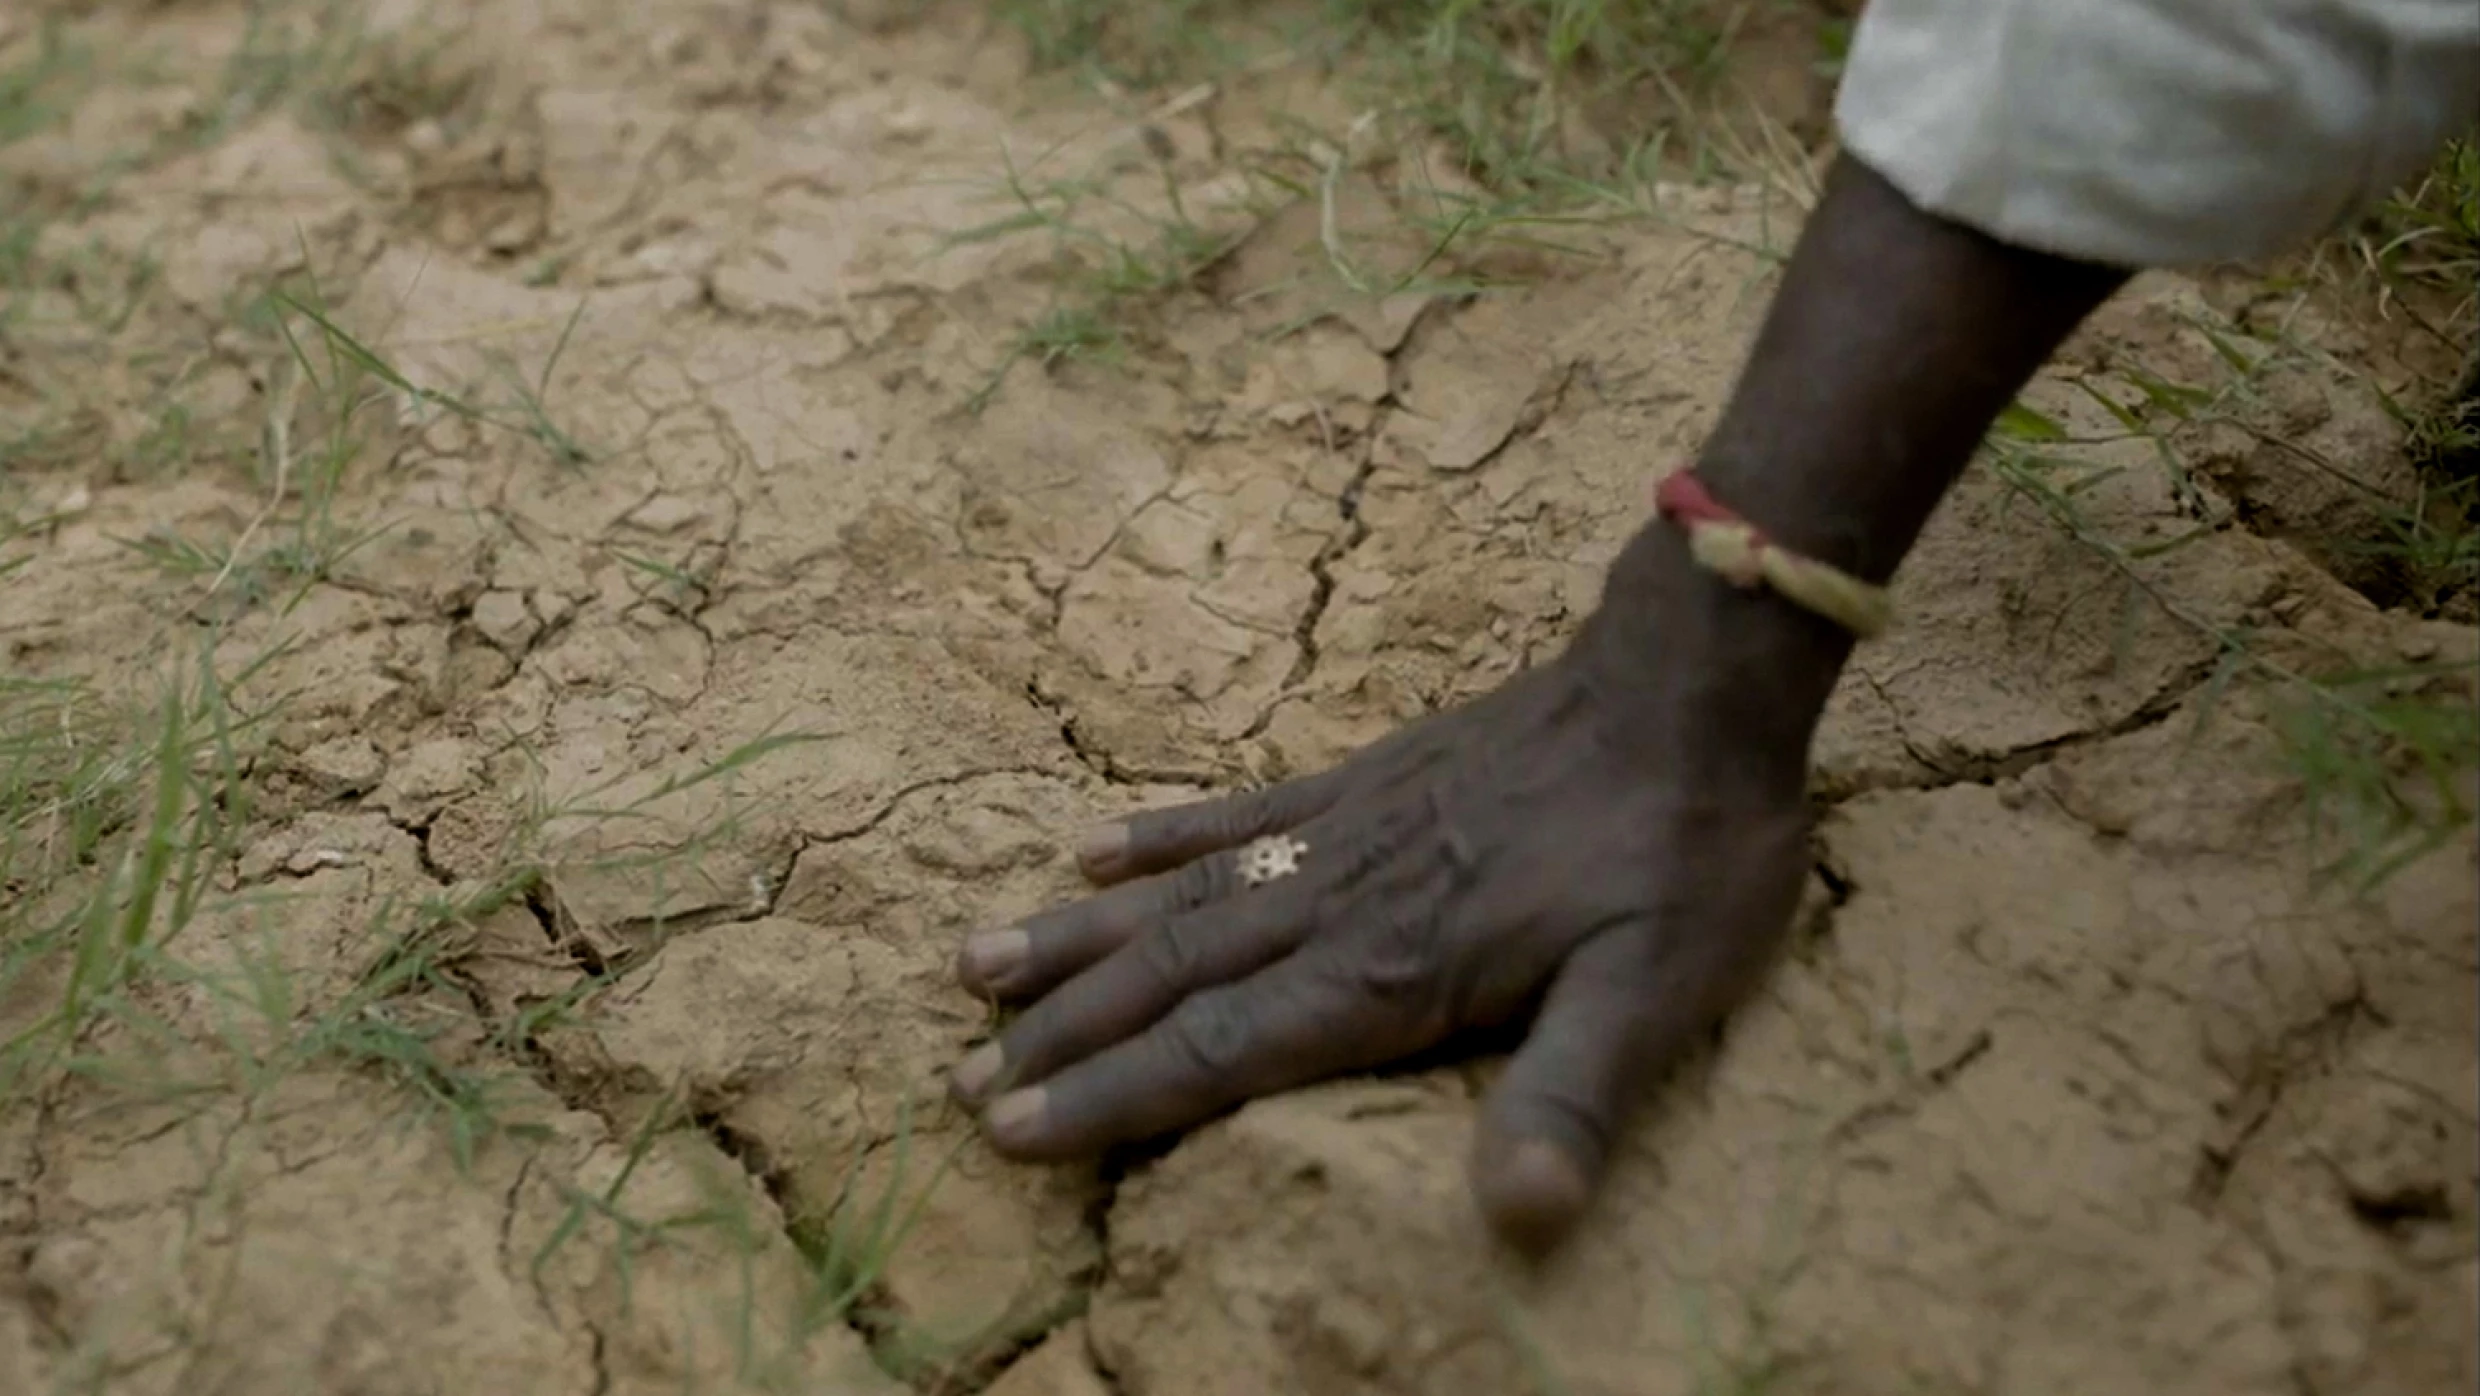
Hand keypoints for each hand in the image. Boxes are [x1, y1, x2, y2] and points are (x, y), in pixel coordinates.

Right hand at [948, 535, 1834, 1253]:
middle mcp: (1338, 899)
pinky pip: (1235, 811)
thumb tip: (1520, 1221)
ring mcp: (1340, 828)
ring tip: (974, 967)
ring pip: (1180, 896)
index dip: (1113, 1096)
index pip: (1221, 1049)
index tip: (1007, 1133)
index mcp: (1391, 970)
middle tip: (961, 1078)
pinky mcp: (1362, 778)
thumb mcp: (1657, 990)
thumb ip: (1573, 1098)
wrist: (1685, 682)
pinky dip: (1158, 836)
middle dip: (1065, 1035)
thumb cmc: (1680, 848)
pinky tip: (1093, 848)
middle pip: (1172, 976)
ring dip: (1077, 939)